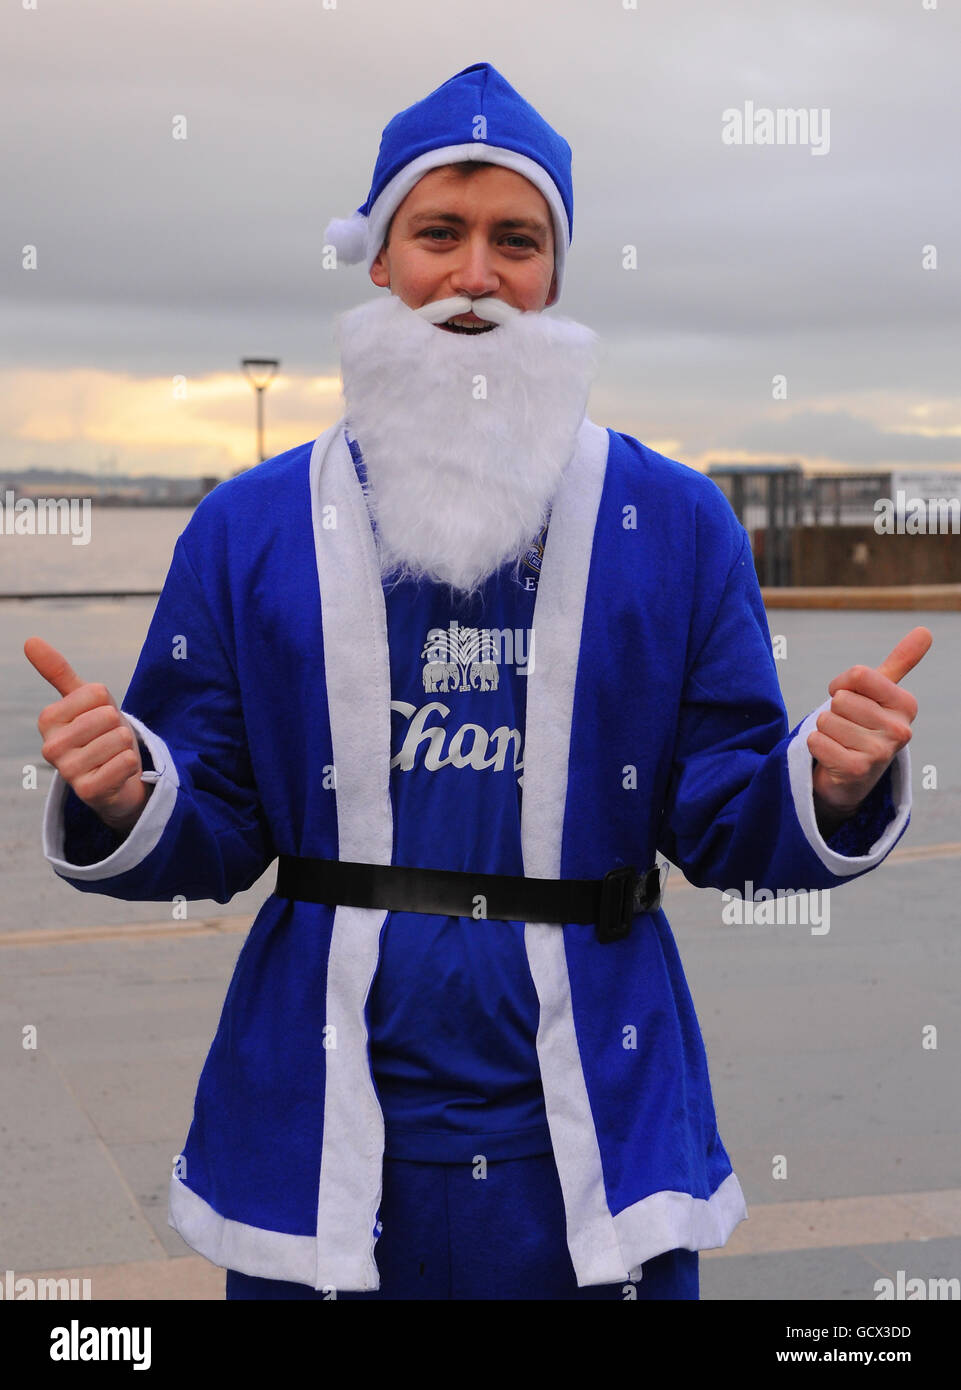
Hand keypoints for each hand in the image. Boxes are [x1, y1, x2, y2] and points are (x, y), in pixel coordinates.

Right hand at [25, 636, 151, 835]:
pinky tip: (117, 773)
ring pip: (119, 739)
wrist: (114, 780)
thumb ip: (58, 671)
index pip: (97, 693)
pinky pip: (126, 762)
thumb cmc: (98, 734)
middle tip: (107, 740)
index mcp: (47, 720)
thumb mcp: (83, 700)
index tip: (99, 719)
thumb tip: (30, 639)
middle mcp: (51, 747)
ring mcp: (67, 772)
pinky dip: (130, 765)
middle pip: (108, 716)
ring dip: (124, 747)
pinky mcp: (87, 792)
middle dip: (117, 726)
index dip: (108, 703)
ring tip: (112, 756)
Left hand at [808, 625, 931, 829]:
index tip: (849, 699)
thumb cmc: (862, 726)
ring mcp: (881, 752)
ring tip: (839, 742)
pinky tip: (831, 756)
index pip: (859, 674)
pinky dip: (815, 746)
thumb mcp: (880, 694)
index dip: (842, 684)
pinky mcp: (857, 770)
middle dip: (833, 712)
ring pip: (825, 720)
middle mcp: (900, 729)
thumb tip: (925, 630)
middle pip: (840, 699)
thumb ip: (899, 663)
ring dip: (824, 730)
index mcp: (907, 705)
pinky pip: (816, 741)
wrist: (850, 776)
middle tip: (846, 728)